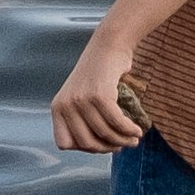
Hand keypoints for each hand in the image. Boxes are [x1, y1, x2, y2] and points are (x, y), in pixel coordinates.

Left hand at [49, 36, 151, 152]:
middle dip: (108, 148)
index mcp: (57, 108)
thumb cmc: (98, 74)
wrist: (108, 45)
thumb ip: (83, 121)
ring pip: (104, 133)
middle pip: (87, 143)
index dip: (84, 148)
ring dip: (123, 140)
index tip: (102, 143)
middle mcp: (65, 105)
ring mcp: (81, 100)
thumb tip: (100, 149)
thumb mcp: (81, 98)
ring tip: (134, 139)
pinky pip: (117, 122)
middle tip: (123, 145)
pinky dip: (129, 130)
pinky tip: (137, 130)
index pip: (65, 144)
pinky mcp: (99, 95)